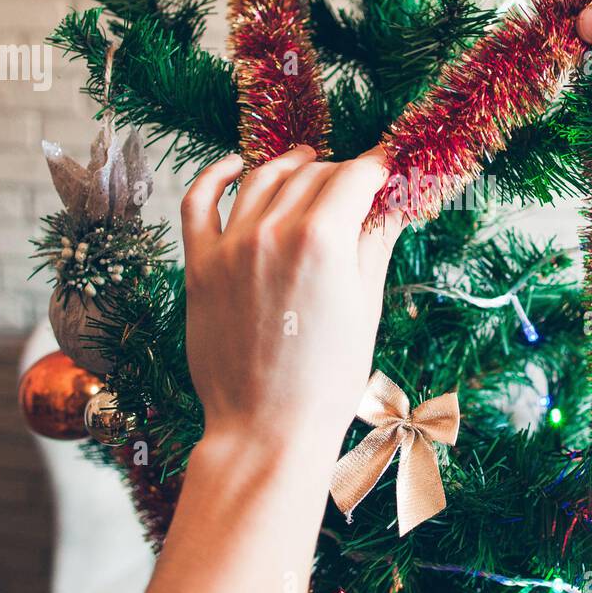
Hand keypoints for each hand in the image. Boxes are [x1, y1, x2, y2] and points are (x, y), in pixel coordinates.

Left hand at [179, 144, 404, 462]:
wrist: (267, 428)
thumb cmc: (328, 379)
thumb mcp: (365, 307)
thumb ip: (374, 244)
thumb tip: (391, 205)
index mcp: (323, 240)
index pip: (355, 177)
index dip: (377, 168)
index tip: (387, 167)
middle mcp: (273, 231)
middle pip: (312, 175)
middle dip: (340, 172)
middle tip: (356, 184)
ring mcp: (230, 246)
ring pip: (262, 179)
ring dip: (289, 166)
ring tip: (306, 164)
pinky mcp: (200, 265)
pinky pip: (200, 202)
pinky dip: (217, 175)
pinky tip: (235, 167)